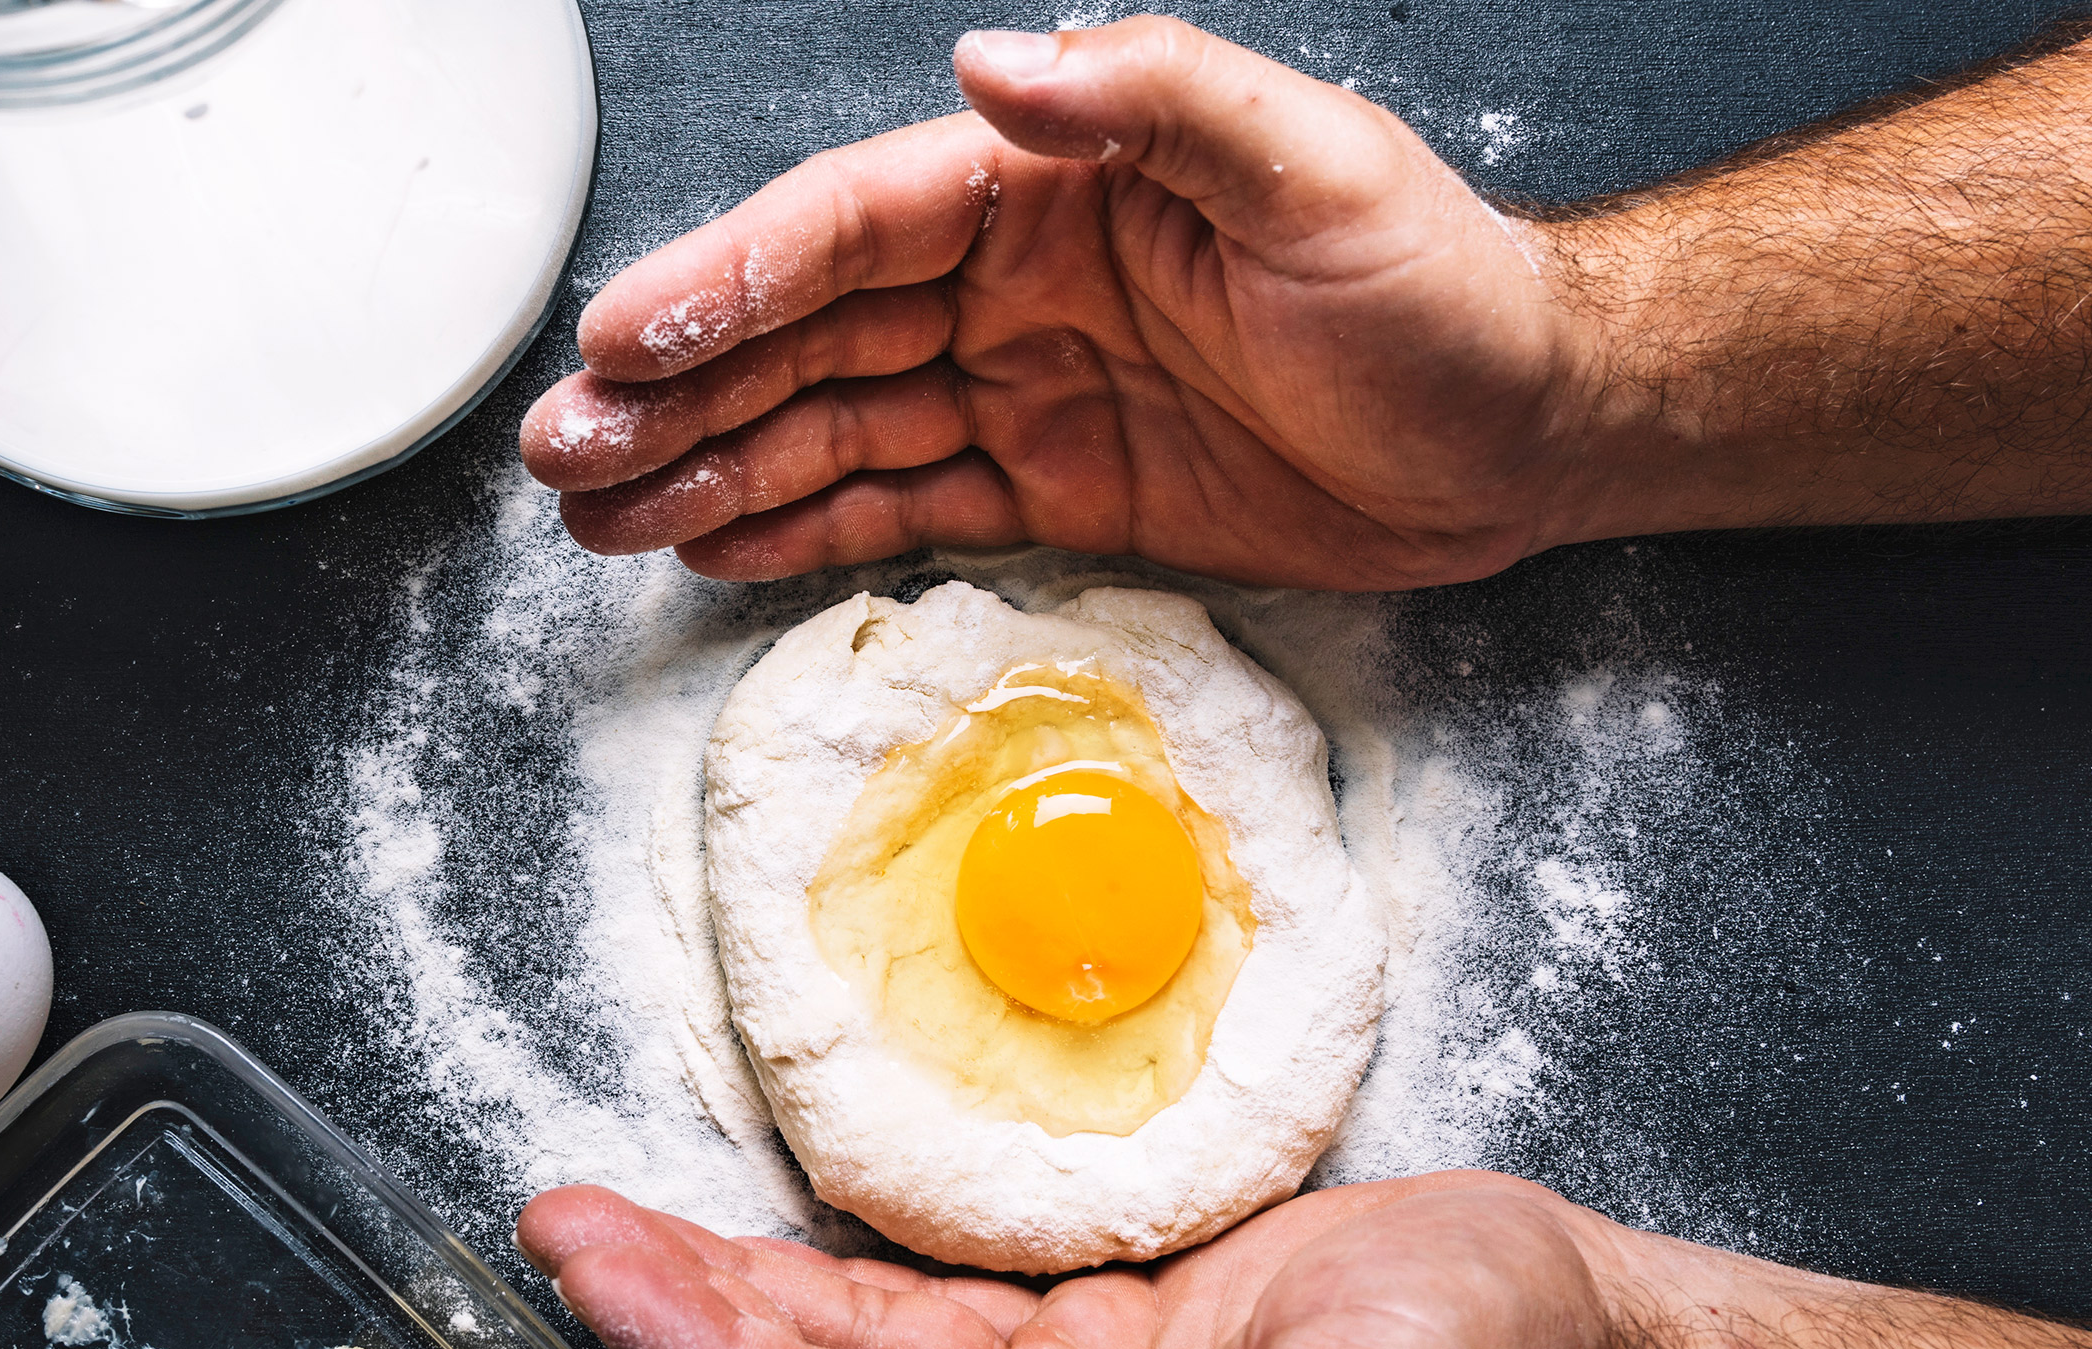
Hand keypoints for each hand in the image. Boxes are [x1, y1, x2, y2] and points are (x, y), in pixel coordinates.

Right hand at [518, 19, 1604, 589]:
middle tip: (566, 447)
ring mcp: (1025, 387)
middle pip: (811, 333)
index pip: (856, 228)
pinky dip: (808, 524)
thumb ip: (1153, 100)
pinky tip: (714, 539)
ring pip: (834, 424)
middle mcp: (1016, 281)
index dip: (736, 282)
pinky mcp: (1056, 486)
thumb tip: (993, 66)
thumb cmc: (1441, 288)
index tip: (632, 340)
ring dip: (714, 464)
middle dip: (682, 390)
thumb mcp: (1316, 167)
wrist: (1525, 433)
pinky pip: (904, 503)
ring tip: (597, 510)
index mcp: (1054, 186)